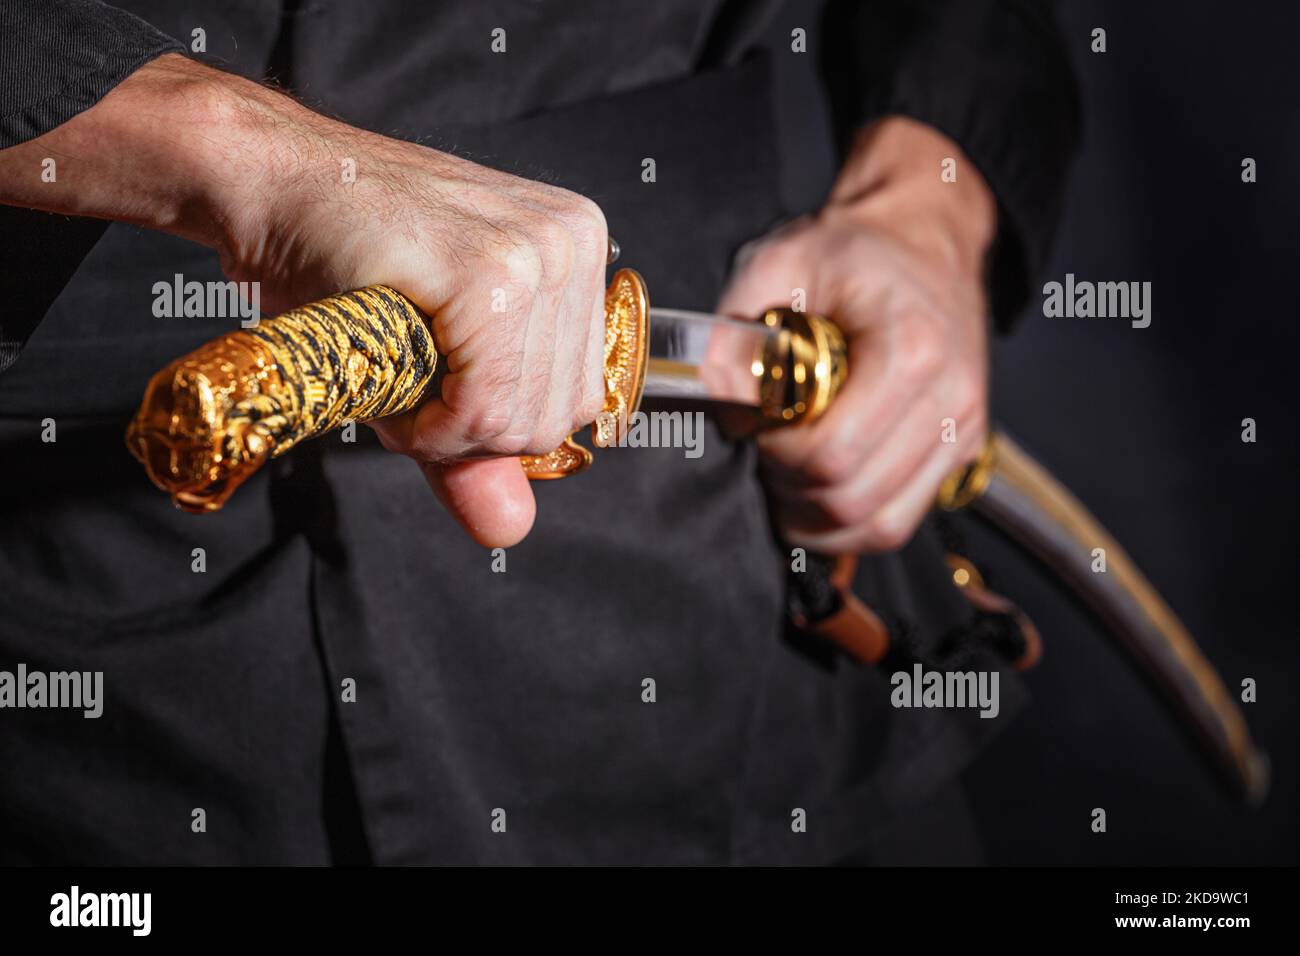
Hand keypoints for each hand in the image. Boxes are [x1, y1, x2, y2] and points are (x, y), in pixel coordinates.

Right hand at [0, 54, 607, 547]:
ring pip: (525, 419)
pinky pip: (484, 404)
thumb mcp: (428, 363)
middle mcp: (575, 244)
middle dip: (473, 430)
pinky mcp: (495, 274)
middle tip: (405, 379)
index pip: (577, 399)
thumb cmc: (342, 259)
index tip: (437, 391)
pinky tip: (387, 372)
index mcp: (576, 252)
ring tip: (392, 365)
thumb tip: (511, 526)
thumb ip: (477, 446)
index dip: (498, 423)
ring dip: (443, 426)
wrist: (271, 192)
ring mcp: (543, 254)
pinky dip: (427, 420)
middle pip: (559, 416)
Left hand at [717, 118, 996, 552]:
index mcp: (911, 350)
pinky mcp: (959, 451)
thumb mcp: (780, 263)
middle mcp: (949, 398)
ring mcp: (961, 431)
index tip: (755, 427)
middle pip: (853, 498)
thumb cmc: (854, 254)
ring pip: (879, 527)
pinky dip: (849, 527)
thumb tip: (715, 402)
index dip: (776, 455)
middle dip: (790, 490)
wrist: (924, 242)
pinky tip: (816, 497)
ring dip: (817, 520)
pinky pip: (899, 523)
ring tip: (787, 479)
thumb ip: (736, 331)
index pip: (832, 453)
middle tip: (765, 453)